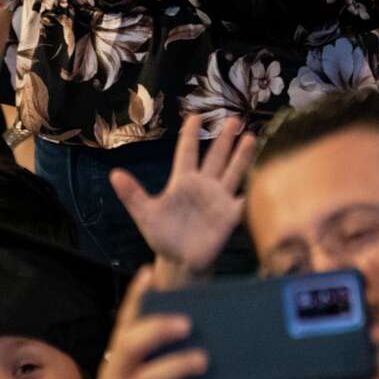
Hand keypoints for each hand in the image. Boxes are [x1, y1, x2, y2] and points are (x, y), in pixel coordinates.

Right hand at [95, 267, 231, 378]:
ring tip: (205, 359)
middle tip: (187, 322)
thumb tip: (197, 338)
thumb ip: (154, 367)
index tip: (148, 272)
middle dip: (158, 330)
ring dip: (179, 366)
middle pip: (130, 346)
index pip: (123, 325)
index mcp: (115, 366)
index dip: (135, 298)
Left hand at [111, 116, 255, 277]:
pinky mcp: (229, 216)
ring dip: (242, 156)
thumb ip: (132, 195)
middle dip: (225, 138)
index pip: (187, 152)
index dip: (190, 134)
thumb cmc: (162, 236)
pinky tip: (264, 175)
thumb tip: (114, 174)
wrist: (179, 263)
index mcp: (182, 181)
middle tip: (235, 118)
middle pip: (215, 156)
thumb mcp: (145, 214)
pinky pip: (243, 200)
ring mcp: (218, 199)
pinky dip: (253, 190)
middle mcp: (203, 186)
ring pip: (233, 172)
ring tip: (251, 135)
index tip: (195, 115)